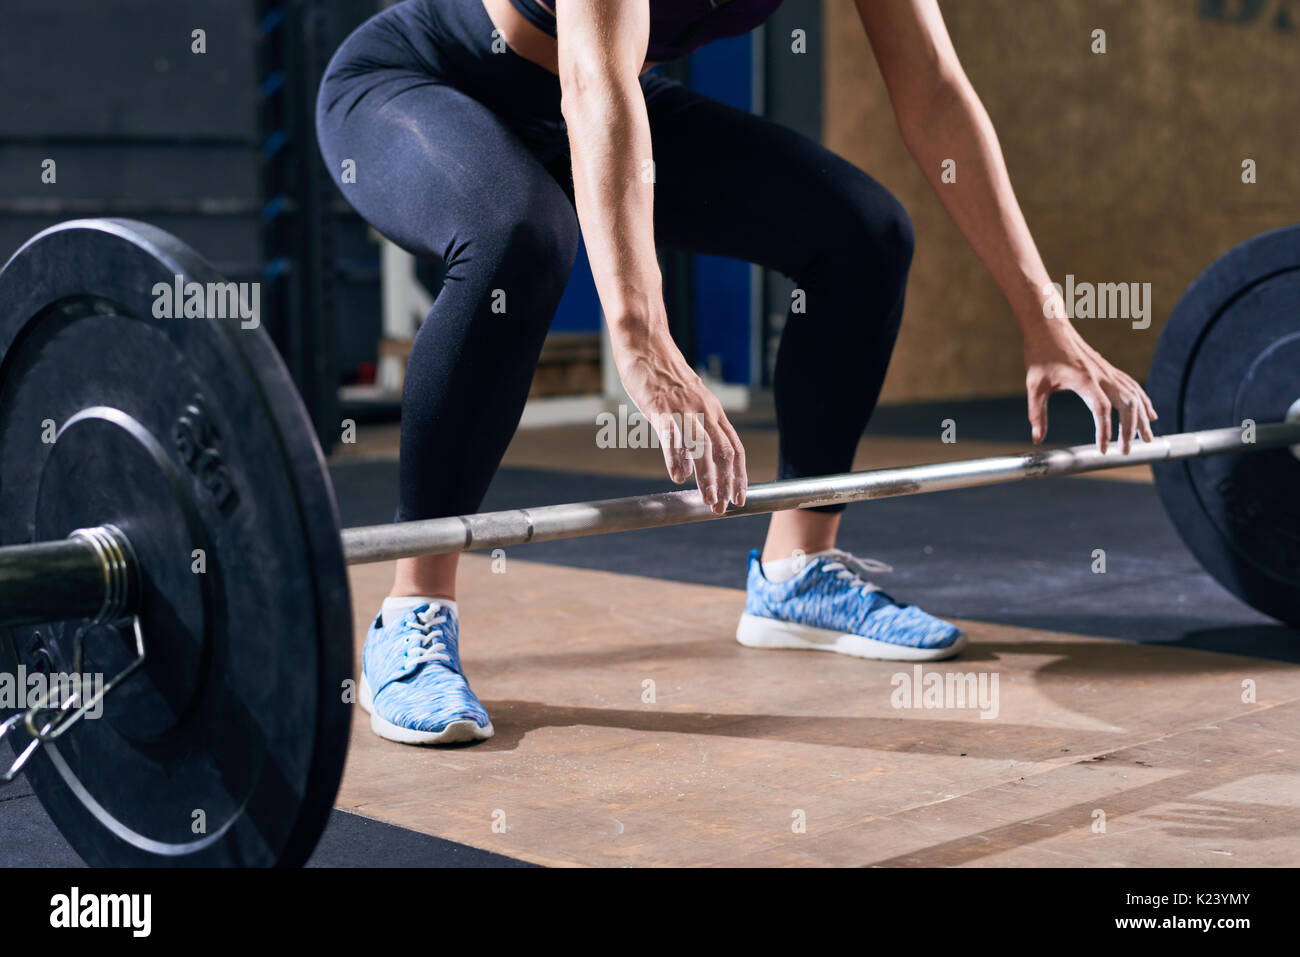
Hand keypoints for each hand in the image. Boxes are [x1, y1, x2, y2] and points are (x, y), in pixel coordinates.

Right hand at [613, 332, 747, 513]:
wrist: (645, 344)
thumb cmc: (662, 376)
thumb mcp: (684, 405)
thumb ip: (690, 435)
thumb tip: (689, 470)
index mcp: (713, 410)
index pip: (734, 447)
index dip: (739, 474)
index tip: (739, 497)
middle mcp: (704, 410)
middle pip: (723, 451)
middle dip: (726, 483)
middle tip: (721, 508)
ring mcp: (683, 409)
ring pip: (702, 448)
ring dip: (707, 478)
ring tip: (707, 500)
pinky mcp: (660, 407)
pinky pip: (672, 436)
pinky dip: (676, 459)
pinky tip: (677, 476)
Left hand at [1024, 319, 1157, 454]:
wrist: (1049, 327)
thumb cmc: (1041, 355)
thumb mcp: (1034, 385)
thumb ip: (1037, 413)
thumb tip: (1037, 439)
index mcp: (1084, 380)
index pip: (1102, 409)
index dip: (1105, 431)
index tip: (1103, 450)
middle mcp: (1102, 375)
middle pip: (1126, 404)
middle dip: (1130, 429)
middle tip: (1126, 451)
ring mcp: (1108, 371)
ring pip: (1134, 395)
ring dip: (1142, 418)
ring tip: (1147, 438)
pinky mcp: (1109, 369)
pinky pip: (1133, 386)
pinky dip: (1143, 401)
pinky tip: (1149, 414)